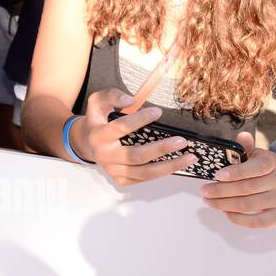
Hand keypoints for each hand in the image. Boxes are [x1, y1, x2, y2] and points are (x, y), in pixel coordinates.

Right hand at [76, 88, 195, 184]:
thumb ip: (111, 95)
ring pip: (144, 172)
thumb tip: (132, 100)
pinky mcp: (120, 180)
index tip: (158, 111)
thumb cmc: (97, 121)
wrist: (86, 143)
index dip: (140, 119)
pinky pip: (144, 179)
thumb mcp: (97, 102)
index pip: (120, 128)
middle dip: (161, 149)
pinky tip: (176, 165)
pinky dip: (162, 173)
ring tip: (189, 158)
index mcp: (98, 136)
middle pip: (136, 155)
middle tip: (182, 141)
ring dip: (169, 166)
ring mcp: (112, 170)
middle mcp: (104, 156)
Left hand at [199, 134, 275, 227]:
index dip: (237, 172)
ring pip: (251, 205)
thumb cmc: (264, 168)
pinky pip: (260, 222)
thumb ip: (245, 147)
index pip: (258, 167)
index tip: (217, 175)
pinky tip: (226, 212)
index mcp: (273, 162)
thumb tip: (242, 136)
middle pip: (249, 188)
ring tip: (209, 201)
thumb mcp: (255, 154)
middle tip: (204, 191)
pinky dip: (240, 219)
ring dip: (226, 204)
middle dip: (222, 190)